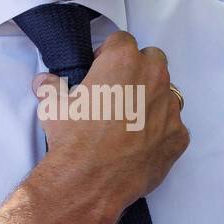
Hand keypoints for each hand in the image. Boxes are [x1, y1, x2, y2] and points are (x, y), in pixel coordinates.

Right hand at [35, 31, 188, 217]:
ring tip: (129, 121)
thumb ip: (51, 87)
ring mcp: (170, 108)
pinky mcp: (179, 136)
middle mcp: (153, 78)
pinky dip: (160, 132)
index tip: (99, 71)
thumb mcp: (52, 106)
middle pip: (153, 60)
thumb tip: (44, 83)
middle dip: (138, 70)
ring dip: (151, 100)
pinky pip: (173, 126)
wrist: (90, 181)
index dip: (108, 54)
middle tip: (117, 92)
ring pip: (166, 93)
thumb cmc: (72, 138)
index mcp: (124, 60)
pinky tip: (140, 145)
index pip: (122, 41)